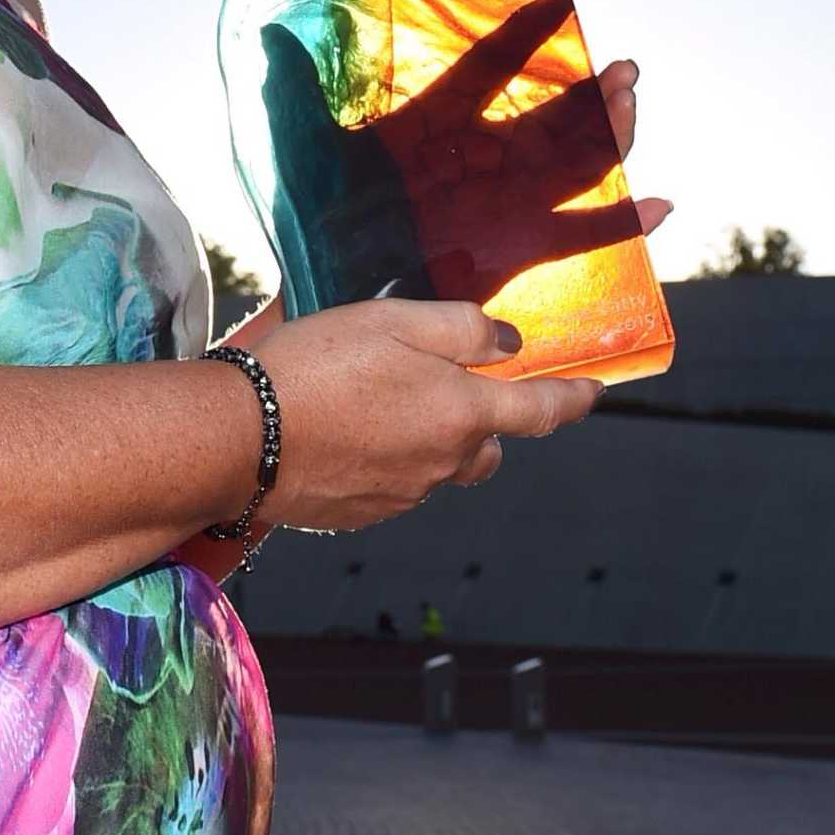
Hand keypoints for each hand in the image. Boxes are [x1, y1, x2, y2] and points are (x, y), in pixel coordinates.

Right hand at [243, 297, 603, 532]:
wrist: (241, 438)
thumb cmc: (314, 368)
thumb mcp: (389, 320)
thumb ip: (461, 328)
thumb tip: (507, 344)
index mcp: (462, 411)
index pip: (542, 410)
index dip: (573, 398)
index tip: (593, 392)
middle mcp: (445, 461)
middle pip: (488, 448)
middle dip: (483, 424)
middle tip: (442, 392)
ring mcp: (405, 494)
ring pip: (438, 468)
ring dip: (426, 442)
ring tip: (373, 409)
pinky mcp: (365, 513)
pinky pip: (395, 486)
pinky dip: (384, 463)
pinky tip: (342, 438)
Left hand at [261, 0, 664, 312]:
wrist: (324, 283)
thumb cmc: (313, 215)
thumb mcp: (301, 147)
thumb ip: (293, 89)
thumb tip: (269, 34)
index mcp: (438, 121)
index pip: (490, 65)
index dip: (525, 34)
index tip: (559, 0)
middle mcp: (485, 155)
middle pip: (553, 113)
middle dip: (590, 88)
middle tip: (621, 63)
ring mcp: (508, 199)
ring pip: (578, 159)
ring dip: (612, 131)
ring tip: (631, 98)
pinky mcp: (521, 246)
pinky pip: (584, 232)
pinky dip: (623, 221)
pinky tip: (661, 204)